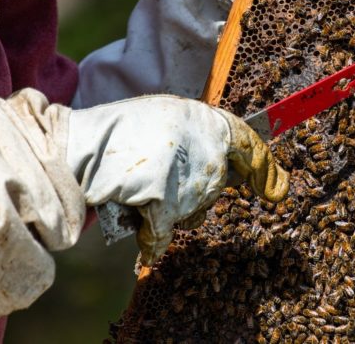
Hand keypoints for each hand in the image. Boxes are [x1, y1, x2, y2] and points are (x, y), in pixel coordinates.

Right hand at [66, 95, 288, 264]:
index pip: (245, 140)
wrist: (75, 148)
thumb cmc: (115, 137)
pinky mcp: (165, 200)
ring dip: (170, 210)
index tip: (279, 191)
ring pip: (192, 211)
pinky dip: (150, 235)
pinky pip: (165, 233)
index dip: (264, 168)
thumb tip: (236, 169)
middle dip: (191, 193)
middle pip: (214, 186)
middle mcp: (202, 143)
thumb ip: (200, 139)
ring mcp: (186, 173)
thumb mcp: (166, 120)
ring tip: (136, 186)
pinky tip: (130, 215)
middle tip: (153, 176)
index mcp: (202, 118)